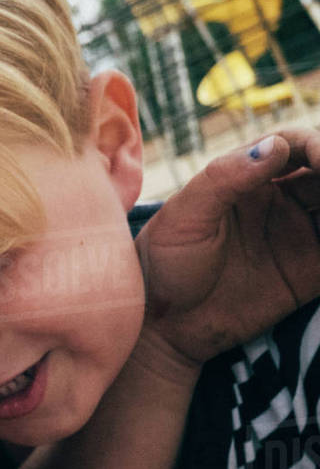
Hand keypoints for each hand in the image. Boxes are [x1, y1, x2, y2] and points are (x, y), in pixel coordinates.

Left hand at [135, 129, 319, 375]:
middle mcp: (279, 199)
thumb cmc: (164, 262)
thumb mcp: (185, 217)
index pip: (294, 145)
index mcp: (245, 176)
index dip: (317, 145)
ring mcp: (298, 233)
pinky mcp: (311, 270)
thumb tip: (274, 144)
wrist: (165, 324)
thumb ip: (225, 178)